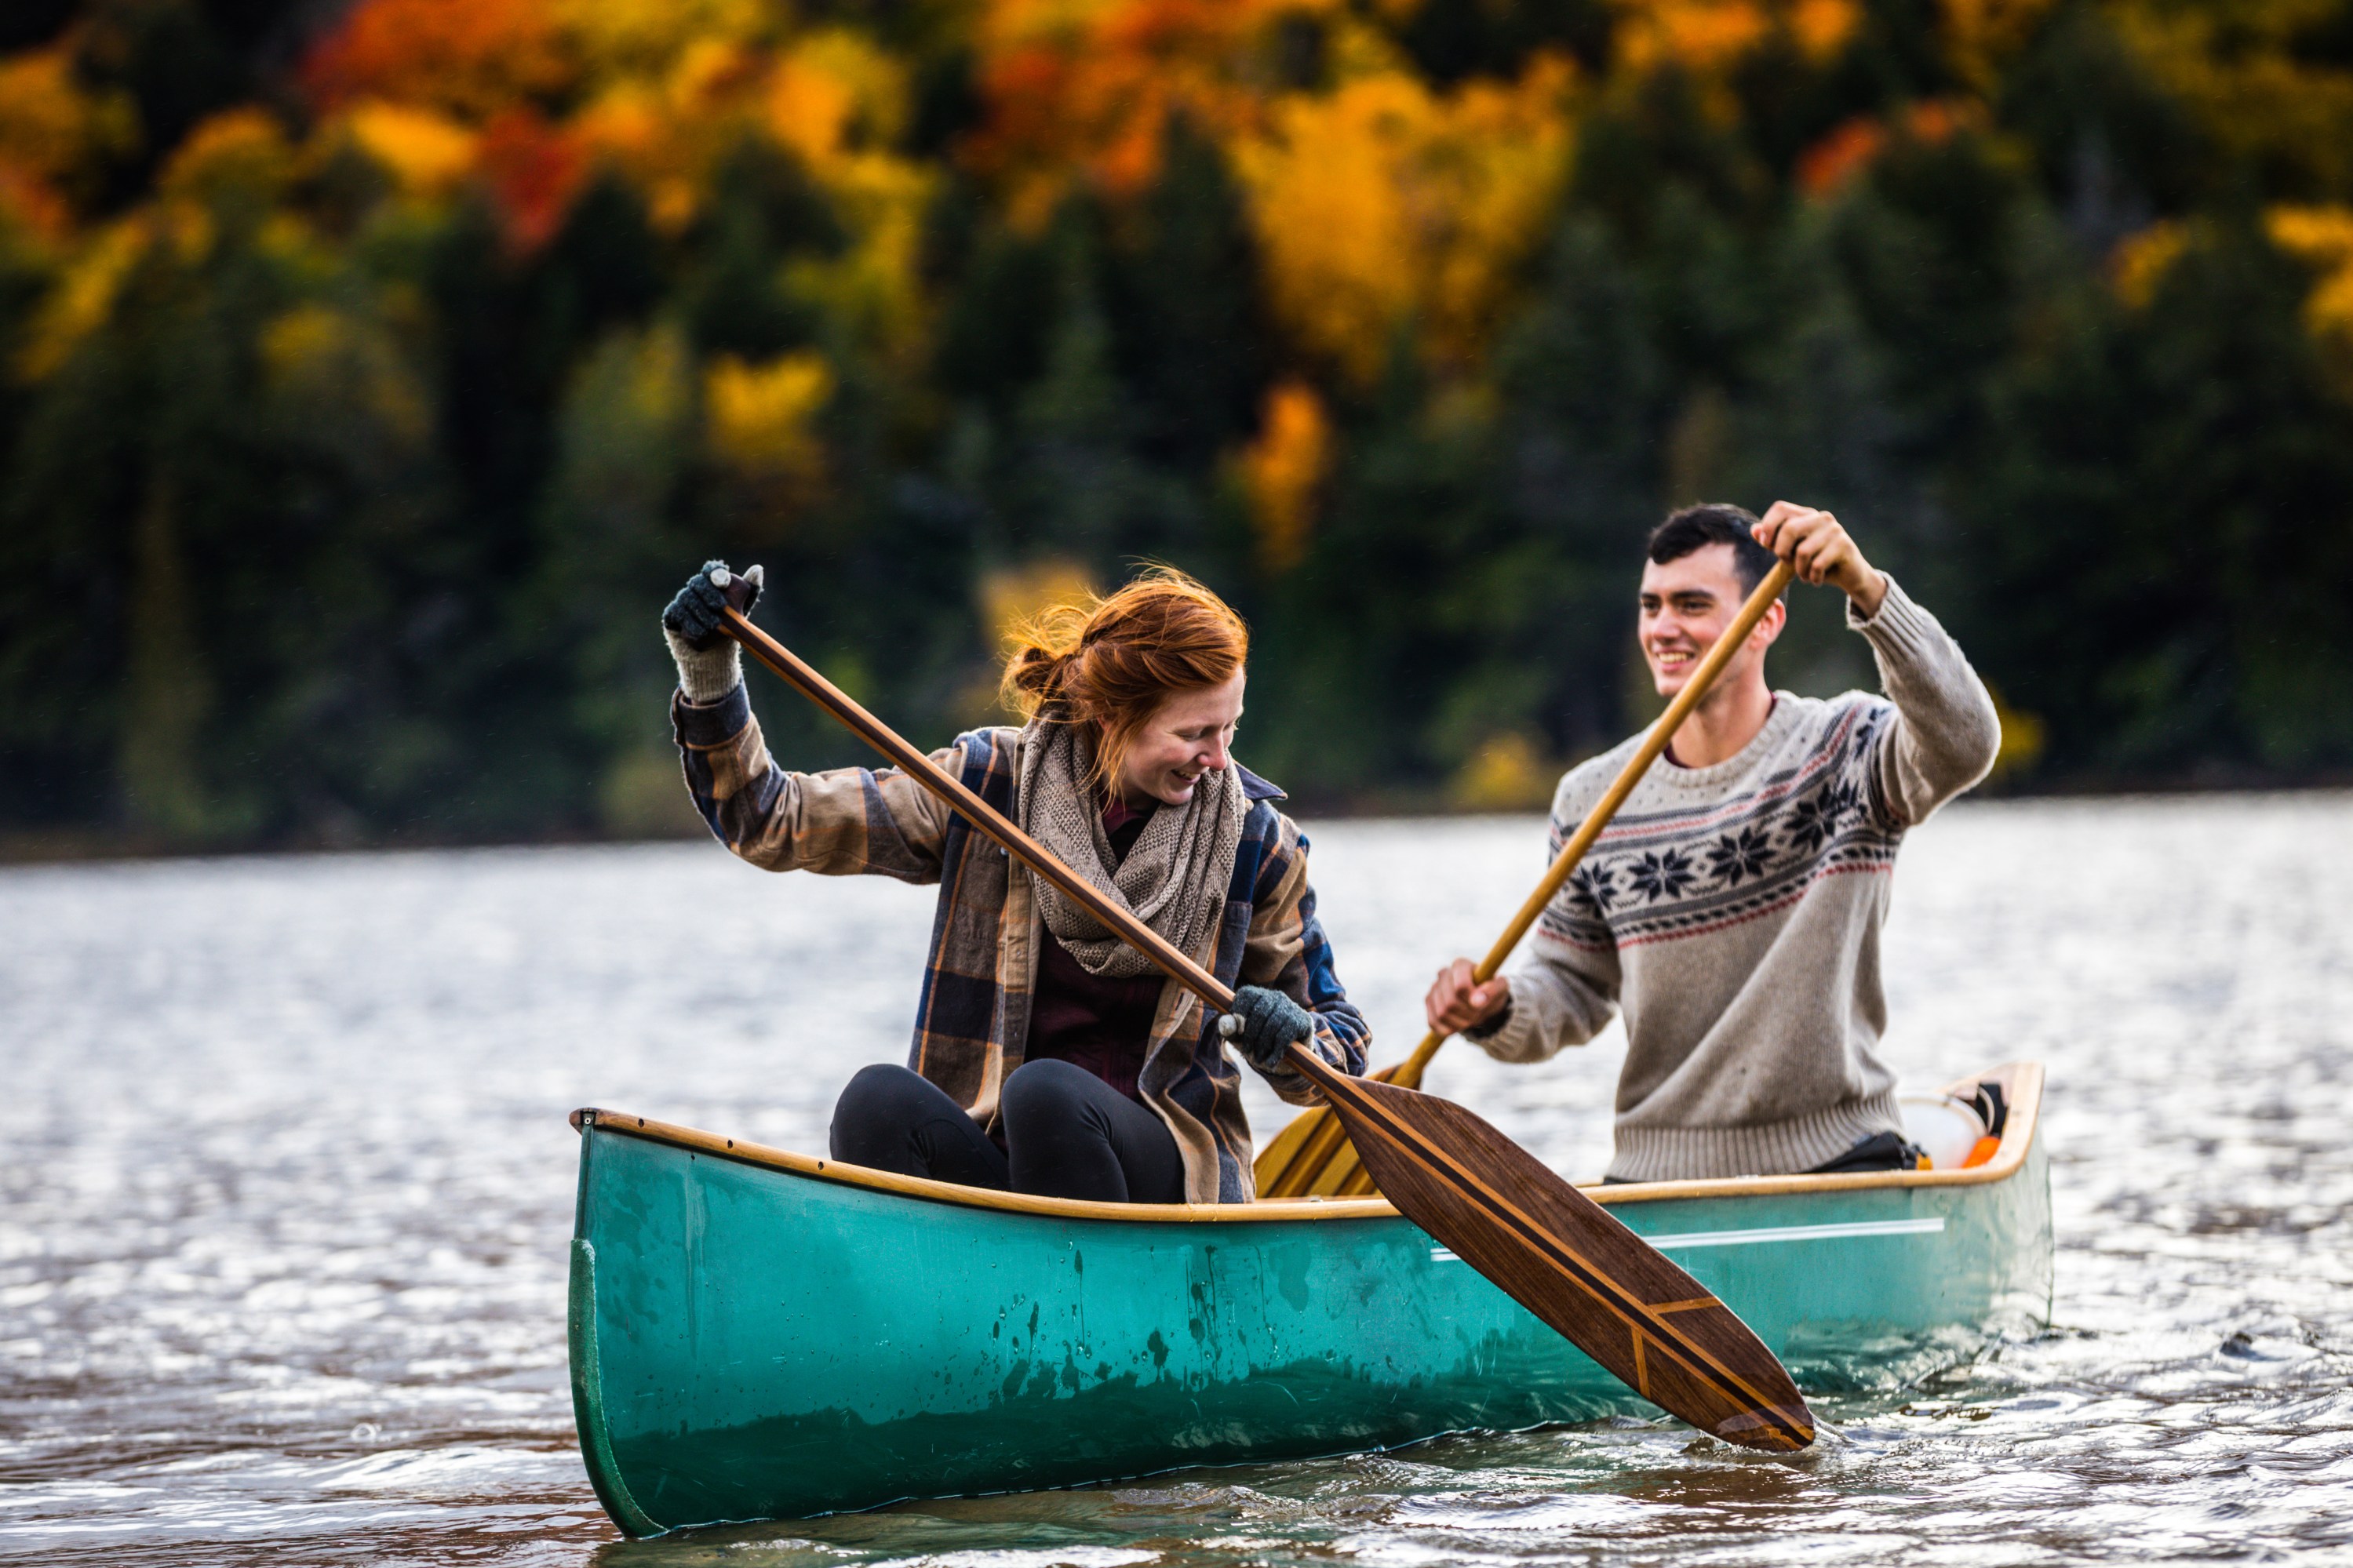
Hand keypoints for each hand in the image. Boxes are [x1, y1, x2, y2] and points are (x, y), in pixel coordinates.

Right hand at [661, 559, 762, 650]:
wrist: (715, 651)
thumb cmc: (730, 625)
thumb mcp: (743, 608)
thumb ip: (750, 589)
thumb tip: (757, 569)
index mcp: (712, 582)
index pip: (711, 569)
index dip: (715, 572)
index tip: (724, 582)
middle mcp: (694, 589)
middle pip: (697, 583)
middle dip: (709, 593)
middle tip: (721, 606)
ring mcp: (681, 601)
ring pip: (687, 599)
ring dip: (701, 612)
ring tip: (714, 625)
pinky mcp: (671, 615)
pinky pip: (677, 613)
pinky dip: (690, 623)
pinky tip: (701, 632)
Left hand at [1218, 985, 1313, 1072]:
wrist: (1290, 1055)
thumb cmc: (1260, 1041)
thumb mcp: (1241, 1038)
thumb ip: (1230, 1031)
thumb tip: (1225, 1025)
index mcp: (1259, 994)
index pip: (1246, 996)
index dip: (1239, 1014)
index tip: (1237, 1033)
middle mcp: (1276, 996)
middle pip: (1259, 1013)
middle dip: (1250, 1035)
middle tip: (1246, 1051)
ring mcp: (1291, 1007)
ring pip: (1272, 1025)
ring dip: (1262, 1046)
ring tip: (1258, 1060)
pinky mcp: (1303, 1020)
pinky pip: (1285, 1036)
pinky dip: (1276, 1051)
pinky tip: (1271, 1062)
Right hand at [1426, 959, 1509, 1034]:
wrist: (1481, 1001)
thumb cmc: (1491, 991)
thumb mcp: (1501, 988)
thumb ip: (1493, 990)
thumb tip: (1478, 1001)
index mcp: (1461, 965)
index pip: (1461, 985)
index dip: (1471, 999)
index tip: (1482, 1006)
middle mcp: (1444, 973)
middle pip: (1451, 1002)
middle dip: (1468, 1014)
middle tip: (1479, 1016)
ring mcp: (1434, 988)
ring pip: (1441, 1013)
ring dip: (1459, 1023)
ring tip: (1470, 1020)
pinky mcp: (1428, 1002)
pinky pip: (1433, 1022)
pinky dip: (1448, 1029)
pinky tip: (1458, 1025)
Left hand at [1751, 503, 1885, 615]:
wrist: (1850, 575)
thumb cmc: (1817, 562)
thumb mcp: (1792, 552)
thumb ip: (1774, 541)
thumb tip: (1754, 530)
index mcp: (1807, 515)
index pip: (1780, 509)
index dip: (1768, 527)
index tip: (1766, 545)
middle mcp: (1821, 518)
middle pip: (1789, 529)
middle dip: (1782, 552)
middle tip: (1788, 563)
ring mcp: (1834, 530)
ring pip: (1802, 551)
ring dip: (1799, 571)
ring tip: (1805, 575)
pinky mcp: (1844, 546)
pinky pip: (1817, 565)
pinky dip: (1812, 578)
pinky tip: (1816, 580)